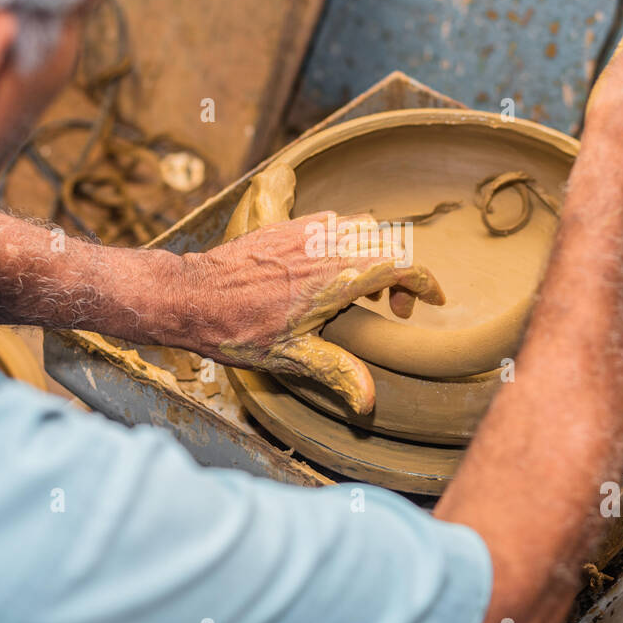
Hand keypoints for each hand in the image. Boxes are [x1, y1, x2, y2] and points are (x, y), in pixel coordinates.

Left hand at [179, 191, 444, 413]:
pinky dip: (342, 239)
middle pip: (385, 243)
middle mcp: (326, 246)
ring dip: (369, 252)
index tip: (433, 299)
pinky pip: (329, 220)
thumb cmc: (238, 329)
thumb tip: (369, 402)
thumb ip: (338, 372)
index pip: (401, 266)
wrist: (190, 296)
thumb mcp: (293, 357)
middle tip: (385, 307)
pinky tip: (325, 266)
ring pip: (359, 226)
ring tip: (355, 288)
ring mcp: (305, 231)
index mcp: (337, 277)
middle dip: (396, 273)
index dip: (425, 282)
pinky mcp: (285, 224)